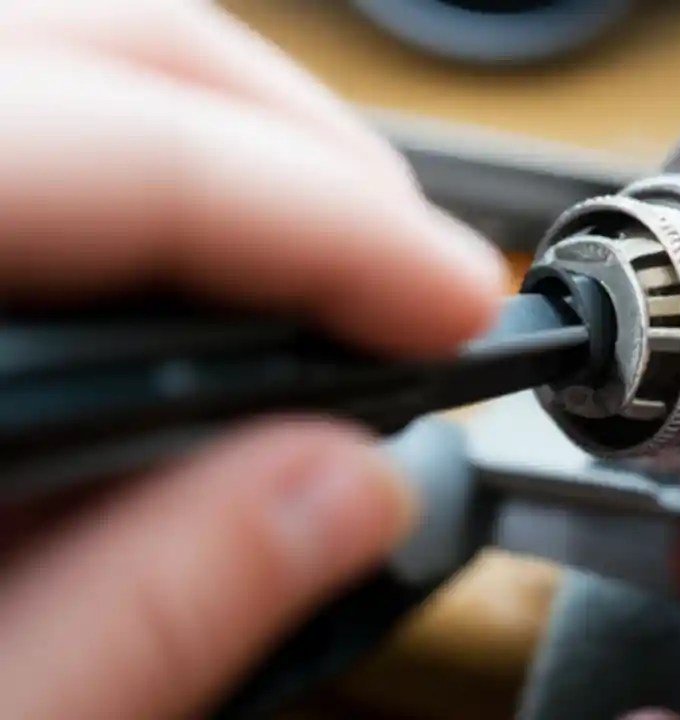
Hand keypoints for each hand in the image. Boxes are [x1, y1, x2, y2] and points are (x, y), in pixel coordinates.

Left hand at [0, 2, 505, 717]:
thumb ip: (157, 612)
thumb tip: (345, 489)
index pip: (113, 162)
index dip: (330, 224)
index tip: (461, 311)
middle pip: (106, 42)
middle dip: (307, 144)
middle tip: (421, 273)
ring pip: (83, 56)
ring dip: (247, 143)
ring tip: (351, 263)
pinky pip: (53, 118)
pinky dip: (171, 171)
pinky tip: (234, 274)